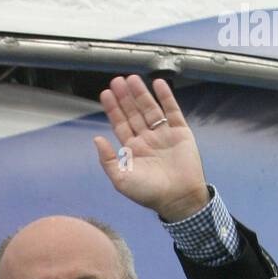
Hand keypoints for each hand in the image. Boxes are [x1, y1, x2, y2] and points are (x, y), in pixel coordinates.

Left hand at [93, 74, 209, 221]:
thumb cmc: (149, 193)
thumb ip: (109, 159)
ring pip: (150, 109)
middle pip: (133, 113)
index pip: (120, 124)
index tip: (106, 93)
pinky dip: (166, 97)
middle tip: (117, 81)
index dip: (113, 109)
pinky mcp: (180, 132)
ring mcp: (164, 135)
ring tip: (132, 79)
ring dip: (141, 94)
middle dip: (125, 97)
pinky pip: (172, 110)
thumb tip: (97, 139)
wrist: (178, 199)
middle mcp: (147, 140)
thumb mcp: (121, 179)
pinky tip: (158, 84)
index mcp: (133, 151)